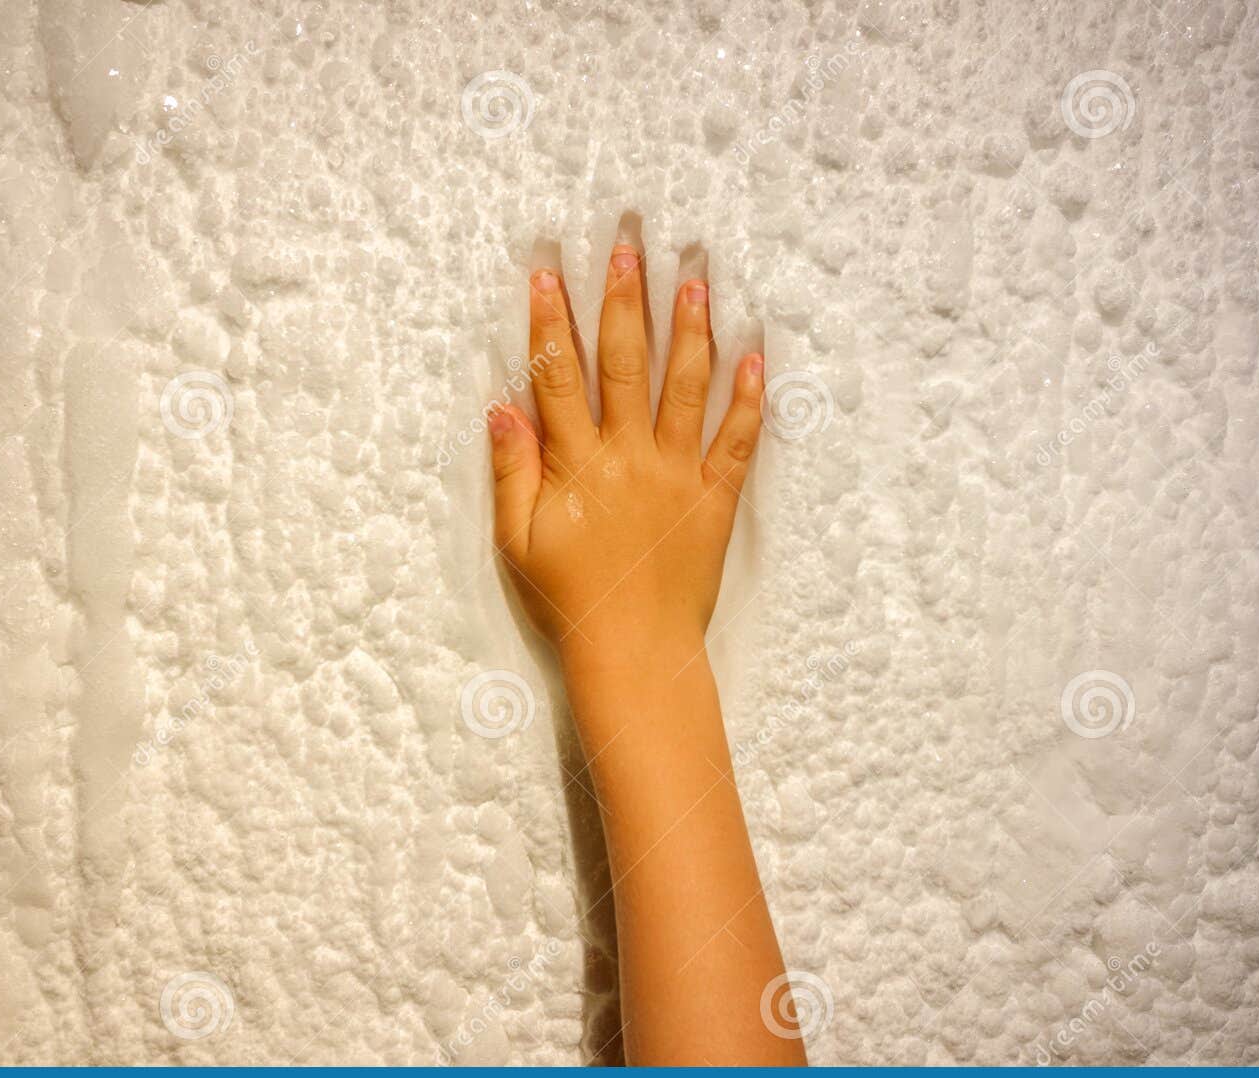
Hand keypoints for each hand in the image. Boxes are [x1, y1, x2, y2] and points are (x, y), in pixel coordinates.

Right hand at [488, 246, 764, 668]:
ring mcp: (678, 474)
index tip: (546, 273)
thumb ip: (512, 471)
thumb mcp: (518, 541)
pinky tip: (756, 355)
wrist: (635, 651)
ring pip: (685, 388)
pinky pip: (737, 440)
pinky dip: (749, 398)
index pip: (558, 379)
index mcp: (577, 465)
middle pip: (624, 365)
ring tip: (695, 278)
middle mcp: (629, 457)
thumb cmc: (570, 599)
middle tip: (629, 245)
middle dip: (624, 300)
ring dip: (690, 329)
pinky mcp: (716, 498)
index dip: (550, 323)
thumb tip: (502, 407)